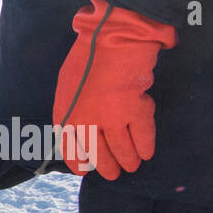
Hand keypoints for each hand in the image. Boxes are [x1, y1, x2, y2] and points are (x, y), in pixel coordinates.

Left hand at [53, 0, 176, 179]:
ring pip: (121, 149)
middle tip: (113, 174)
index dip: (77, 162)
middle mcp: (85, 123)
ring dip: (127, 160)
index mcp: (66, 115)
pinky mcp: (135, 111)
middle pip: (97, 154)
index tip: (83, 172)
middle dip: (107, 167)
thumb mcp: (66, 85)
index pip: (69, 149)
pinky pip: (141, 136)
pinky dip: (145, 146)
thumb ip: (71, 108)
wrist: (110, 38)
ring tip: (132, 166)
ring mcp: (110, 119)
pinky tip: (146, 154)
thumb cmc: (87, 56)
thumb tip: (76, 127)